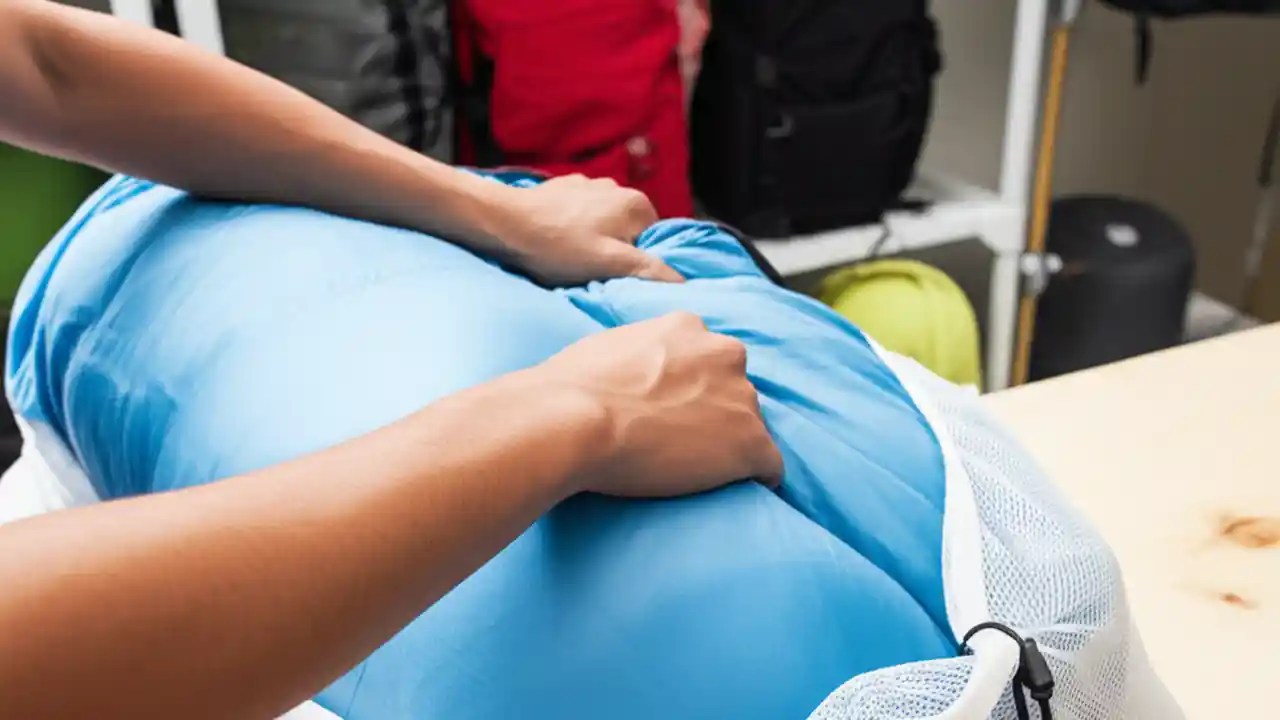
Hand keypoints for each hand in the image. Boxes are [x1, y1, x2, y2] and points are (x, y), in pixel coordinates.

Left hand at [493, 174, 683, 285]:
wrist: (506, 222)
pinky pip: (581, 213)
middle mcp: (617, 187)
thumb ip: (648, 270)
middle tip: (592, 269)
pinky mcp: (564, 188)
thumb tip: (681, 280)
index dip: (638, 261)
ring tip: (571, 256)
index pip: (654, 241)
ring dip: (594, 238)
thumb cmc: (559, 247)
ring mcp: (589, 184)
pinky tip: (557, 240)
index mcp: (636, 204)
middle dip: (616, 249)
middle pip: (629, 229)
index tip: (616, 275)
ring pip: (604, 221)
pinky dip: (575, 227)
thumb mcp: (609, 264)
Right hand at [535, 312, 783, 496]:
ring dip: (729, 443)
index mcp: (687, 328)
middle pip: (733, 387)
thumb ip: (633, 354)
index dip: (691, 385)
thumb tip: (621, 373)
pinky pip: (770, 464)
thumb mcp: (606, 347)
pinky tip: (743, 488)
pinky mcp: (749, 442)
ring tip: (697, 468)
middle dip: (714, 409)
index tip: (675, 407)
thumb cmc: (570, 388)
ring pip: (749, 424)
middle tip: (682, 438)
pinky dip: (759, 477)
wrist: (574, 421)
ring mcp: (740, 398)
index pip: (705, 357)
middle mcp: (722, 354)